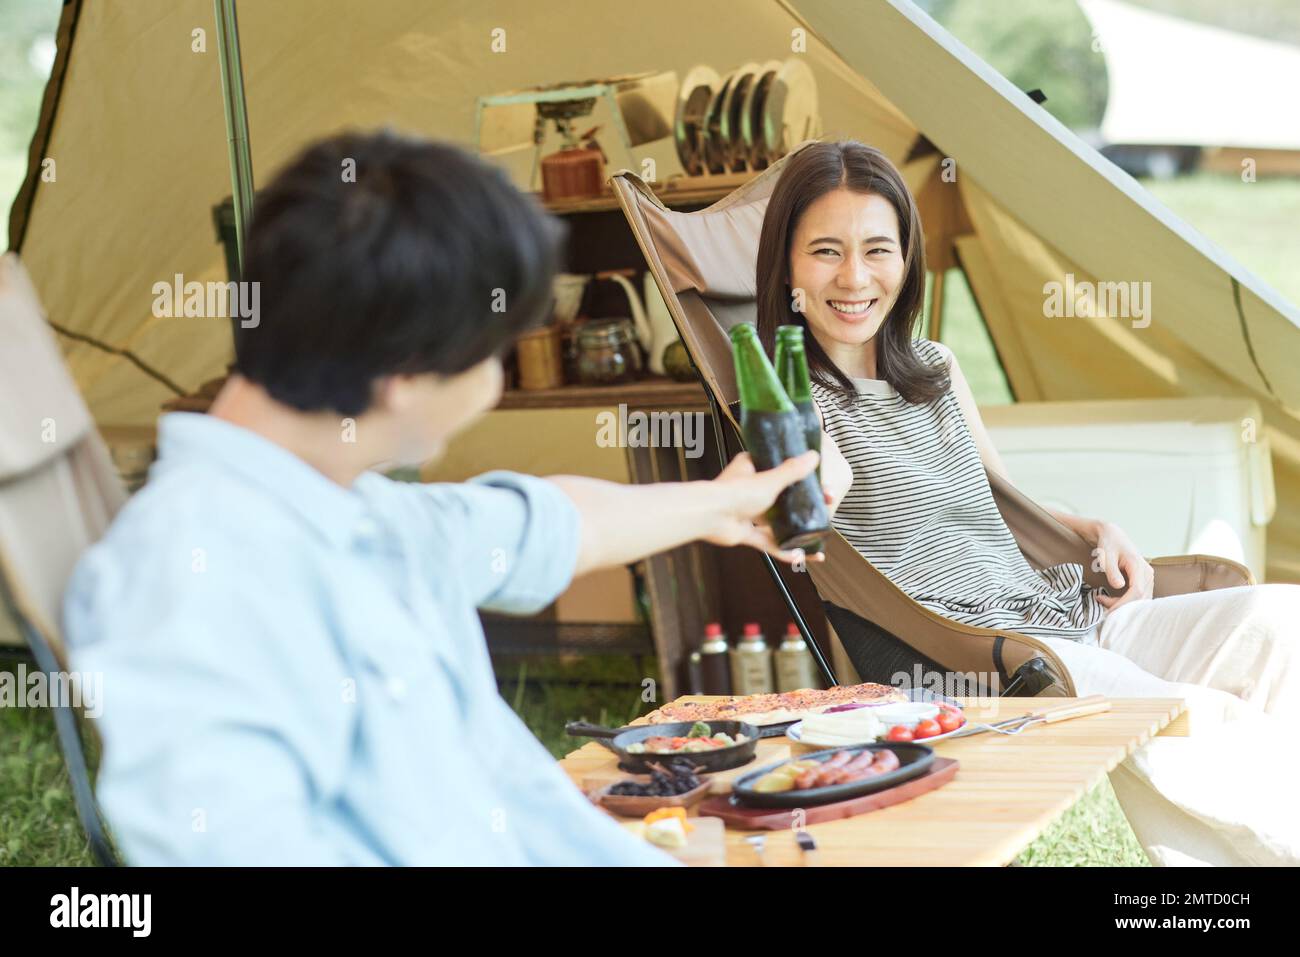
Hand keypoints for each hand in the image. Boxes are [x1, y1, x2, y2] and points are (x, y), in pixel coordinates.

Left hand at [706, 450, 825, 565]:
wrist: (709, 516)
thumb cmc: (734, 492)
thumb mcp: (769, 479)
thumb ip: (792, 470)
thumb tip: (813, 457)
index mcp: (752, 469)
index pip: (780, 468)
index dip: (800, 475)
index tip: (819, 482)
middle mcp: (749, 490)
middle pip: (782, 497)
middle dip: (804, 506)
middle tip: (825, 507)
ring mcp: (747, 512)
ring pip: (776, 522)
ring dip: (796, 531)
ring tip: (817, 537)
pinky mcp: (745, 532)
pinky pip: (767, 542)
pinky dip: (783, 550)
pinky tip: (800, 557)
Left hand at [1090, 521, 1153, 610]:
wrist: (1113, 536)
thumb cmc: (1108, 545)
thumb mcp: (1106, 556)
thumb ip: (1112, 571)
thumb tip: (1118, 586)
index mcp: (1138, 566)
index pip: (1136, 591)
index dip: (1124, 604)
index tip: (1109, 610)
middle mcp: (1147, 574)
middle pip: (1140, 598)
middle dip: (1122, 606)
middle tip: (1102, 605)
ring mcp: (1148, 578)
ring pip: (1140, 600)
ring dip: (1123, 605)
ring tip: (1103, 600)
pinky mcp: (1144, 582)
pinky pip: (1138, 597)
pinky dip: (1126, 602)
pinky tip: (1111, 599)